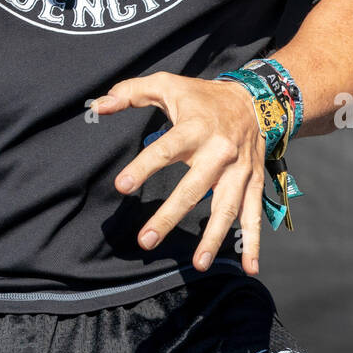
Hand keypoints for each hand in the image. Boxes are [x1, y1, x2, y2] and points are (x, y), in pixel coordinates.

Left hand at [91, 72, 266, 276]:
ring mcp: (239, 171)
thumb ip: (130, 93)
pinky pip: (253, 215)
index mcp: (195, 127)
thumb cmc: (201, 97)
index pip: (166, 149)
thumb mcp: (167, 84)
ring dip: (213, 238)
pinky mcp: (252, 183)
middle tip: (146, 239)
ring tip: (197, 264)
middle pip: (194, 188)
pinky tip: (250, 267)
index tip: (122, 186)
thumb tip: (97, 106)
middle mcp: (219, 151)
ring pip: (226, 207)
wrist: (255, 100)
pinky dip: (253, 242)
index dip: (143, 167)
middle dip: (170, 215)